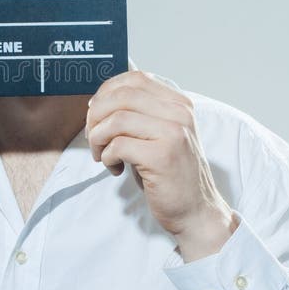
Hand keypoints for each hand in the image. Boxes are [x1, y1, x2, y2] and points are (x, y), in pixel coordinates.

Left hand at [85, 71, 237, 251]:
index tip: (96, 113)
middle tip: (93, 136)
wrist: (196, 211)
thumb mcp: (160, 134)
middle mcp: (179, 113)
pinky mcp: (162, 157)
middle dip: (96, 115)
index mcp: (179, 103)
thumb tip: (97, 101)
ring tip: (102, 155)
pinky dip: (107, 156)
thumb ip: (139, 114)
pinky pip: (118, 145)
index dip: (107, 92)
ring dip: (98, 138)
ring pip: (116, 120)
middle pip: (121, 96)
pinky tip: (115, 168)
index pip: (135, 79)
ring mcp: (173, 133)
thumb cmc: (170, 173)